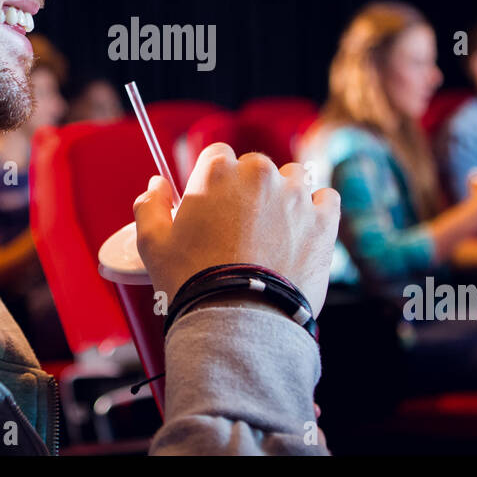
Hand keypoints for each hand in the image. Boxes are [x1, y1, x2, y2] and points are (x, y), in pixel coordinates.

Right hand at [132, 143, 339, 316]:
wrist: (240, 321)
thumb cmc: (193, 281)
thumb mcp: (153, 244)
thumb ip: (149, 205)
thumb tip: (157, 184)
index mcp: (217, 171)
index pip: (217, 155)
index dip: (214, 180)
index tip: (214, 204)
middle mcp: (258, 173)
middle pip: (254, 167)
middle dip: (247, 190)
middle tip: (240, 227)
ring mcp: (295, 195)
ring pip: (293, 179)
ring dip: (284, 196)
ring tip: (273, 233)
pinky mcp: (323, 220)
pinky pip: (327, 199)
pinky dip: (317, 211)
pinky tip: (303, 232)